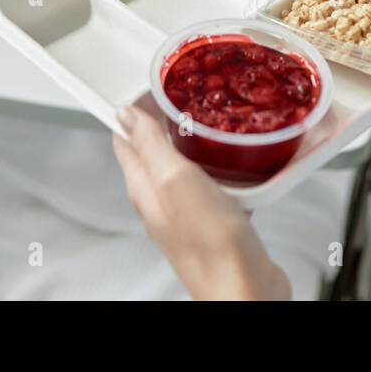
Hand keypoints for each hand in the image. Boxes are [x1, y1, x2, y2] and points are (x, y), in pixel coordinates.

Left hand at [112, 105, 291, 300]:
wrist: (244, 288)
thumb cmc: (210, 241)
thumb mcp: (174, 179)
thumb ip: (150, 144)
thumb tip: (126, 114)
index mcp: (144, 186)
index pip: (125, 139)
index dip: (133, 108)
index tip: (150, 84)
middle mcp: (162, 199)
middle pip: (154, 150)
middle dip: (164, 119)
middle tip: (182, 94)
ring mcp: (189, 211)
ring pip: (185, 166)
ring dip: (195, 141)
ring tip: (211, 118)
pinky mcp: (216, 221)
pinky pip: (214, 185)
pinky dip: (222, 166)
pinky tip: (238, 160)